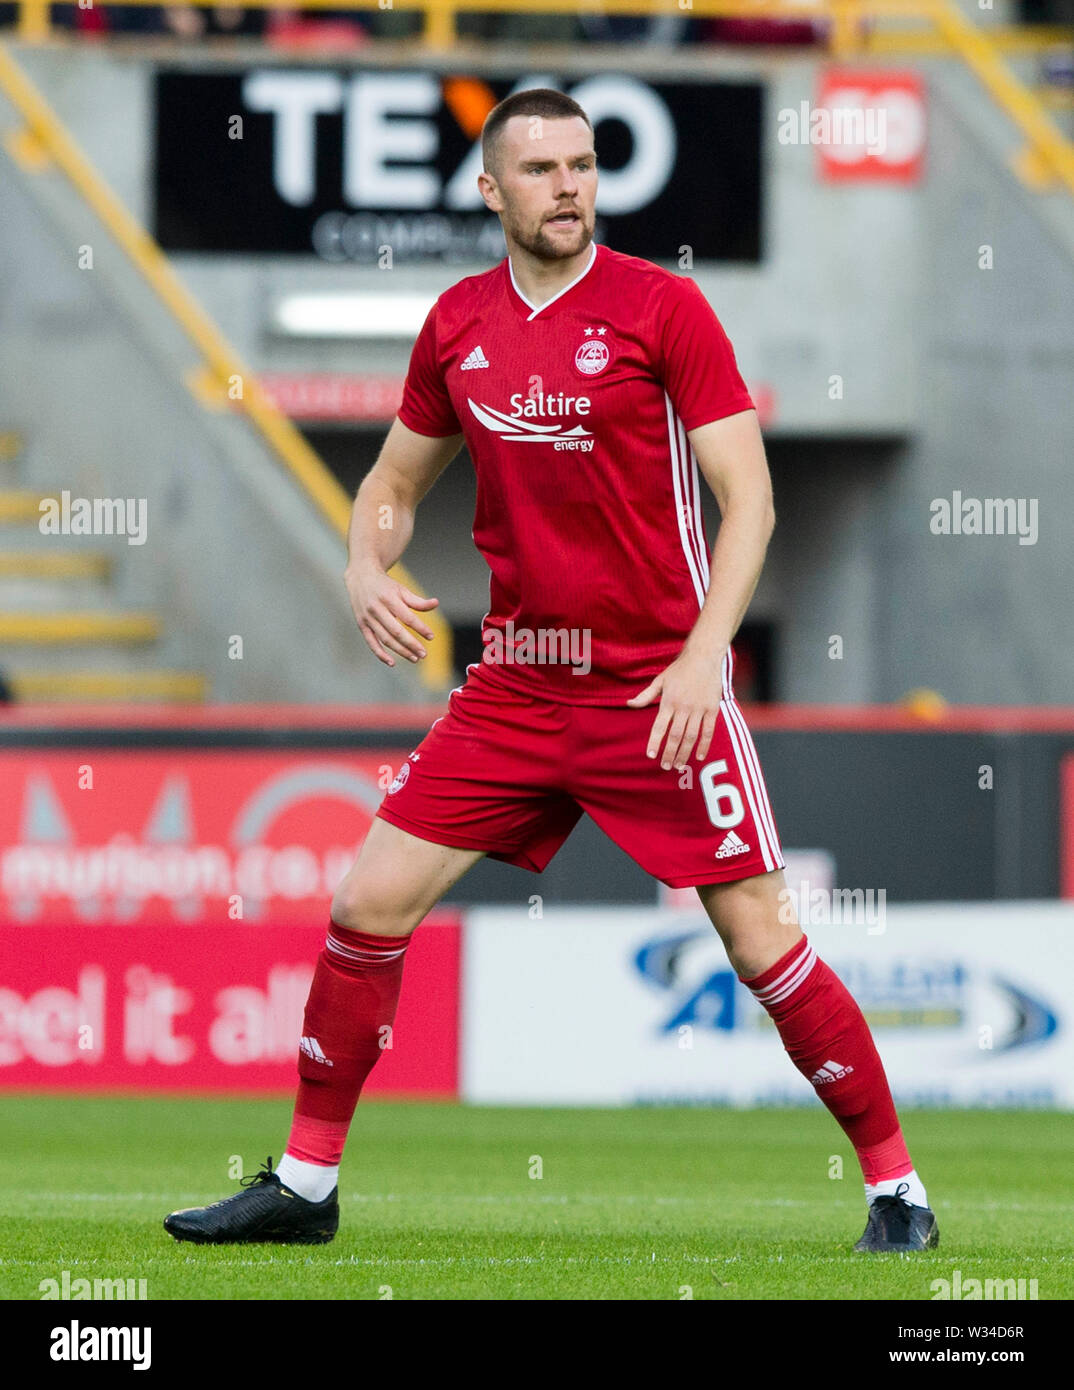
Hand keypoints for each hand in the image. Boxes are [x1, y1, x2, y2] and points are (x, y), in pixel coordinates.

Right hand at [344, 565, 437, 666]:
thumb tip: (436, 604)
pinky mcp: (361, 625)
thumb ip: (418, 601)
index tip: (431, 636)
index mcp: (389, 598)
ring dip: (400, 651)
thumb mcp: (402, 590)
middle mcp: (377, 609)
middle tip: (424, 654)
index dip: (420, 628)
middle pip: (396, 631)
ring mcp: (368, 618)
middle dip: (411, 644)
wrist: (361, 577)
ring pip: (385, 639)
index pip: (407, 617)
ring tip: (414, 658)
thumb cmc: (385, 586)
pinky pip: (371, 642)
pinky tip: (392, 662)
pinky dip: (380, 654)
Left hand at [626, 649, 724, 770]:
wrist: (703, 657)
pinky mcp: (712, 708)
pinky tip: (698, 756)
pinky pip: (708, 731)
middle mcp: (683, 707)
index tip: (650, 755)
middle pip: (675, 736)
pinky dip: (704, 745)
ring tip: (679, 765)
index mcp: (668, 701)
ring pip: (691, 736)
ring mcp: (699, 708)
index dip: (655, 742)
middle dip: (670, 753)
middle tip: (665, 766)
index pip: (659, 727)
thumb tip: (629, 704)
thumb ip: (645, 695)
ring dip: (685, 753)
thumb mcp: (660, 680)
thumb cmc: (679, 669)